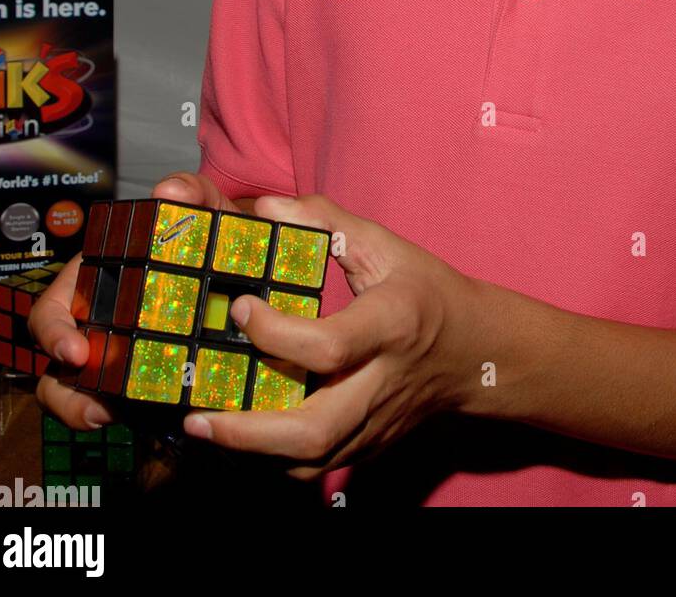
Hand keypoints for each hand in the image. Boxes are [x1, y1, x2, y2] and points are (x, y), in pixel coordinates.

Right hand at [31, 171, 238, 429]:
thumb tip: (169, 189)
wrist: (248, 265)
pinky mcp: (139, 376)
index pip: (52, 308)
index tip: (75, 351)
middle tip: (95, 406)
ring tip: (106, 416)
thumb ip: (192, 191)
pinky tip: (134, 417)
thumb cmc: (212, 234)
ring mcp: (115, 349)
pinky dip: (112, 411)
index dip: (53, 331)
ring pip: (73, 390)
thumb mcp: (206, 208)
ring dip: (81, 409)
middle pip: (57, 362)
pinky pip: (110, 401)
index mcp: (98, 278)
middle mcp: (98, 317)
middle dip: (65, 389)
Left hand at [180, 193, 487, 479]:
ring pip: (311, 462)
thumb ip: (326, 222)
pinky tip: (242, 435)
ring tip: (205, 427)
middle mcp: (382, 383)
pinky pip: (316, 467)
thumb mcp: (386, 246)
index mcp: (390, 326)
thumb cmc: (428, 292)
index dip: (276, 334)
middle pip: (315, 430)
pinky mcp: (369, 446)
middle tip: (198, 416)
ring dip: (252, 453)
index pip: (330, 346)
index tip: (240, 309)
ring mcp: (375, 424)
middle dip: (249, 433)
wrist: (477, 353)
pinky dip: (273, 459)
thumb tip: (266, 208)